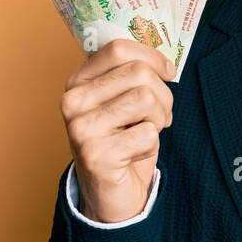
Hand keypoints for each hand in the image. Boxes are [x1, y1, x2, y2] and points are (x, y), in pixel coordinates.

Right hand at [61, 40, 175, 222]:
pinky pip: (148, 134)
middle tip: (160, 116)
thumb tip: (166, 62)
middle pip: (138, 73)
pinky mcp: (96, 155)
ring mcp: (81, 128)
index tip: (168, 72)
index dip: (152, 56)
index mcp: (78, 82)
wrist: (110, 193)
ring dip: (158, 120)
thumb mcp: (124, 102)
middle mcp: (73, 101)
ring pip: (145, 99)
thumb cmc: (123, 141)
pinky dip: (151, 145)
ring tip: (146, 134)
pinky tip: (134, 154)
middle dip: (163, 95)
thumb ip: (134, 77)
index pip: (118, 48)